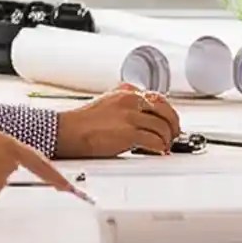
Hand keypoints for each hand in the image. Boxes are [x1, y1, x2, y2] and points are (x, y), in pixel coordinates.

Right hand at [53, 83, 181, 157]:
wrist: (67, 131)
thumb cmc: (83, 122)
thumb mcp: (107, 102)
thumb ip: (126, 104)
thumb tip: (143, 116)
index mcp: (126, 91)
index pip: (158, 98)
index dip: (167, 112)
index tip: (170, 121)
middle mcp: (130, 100)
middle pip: (165, 109)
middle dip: (173, 124)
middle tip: (174, 135)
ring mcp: (130, 116)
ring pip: (162, 126)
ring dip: (167, 139)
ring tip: (165, 146)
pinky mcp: (128, 133)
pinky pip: (154, 140)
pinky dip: (161, 147)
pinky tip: (159, 151)